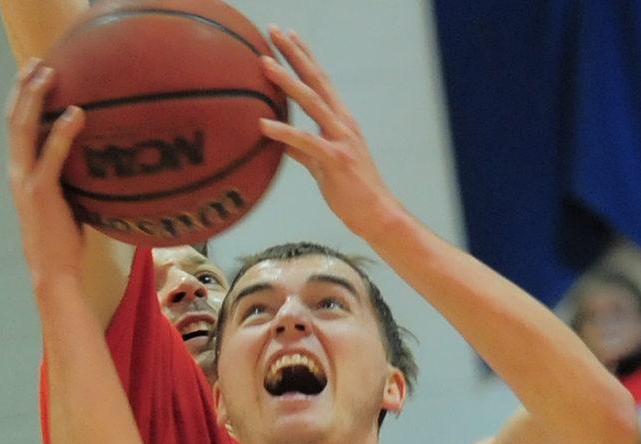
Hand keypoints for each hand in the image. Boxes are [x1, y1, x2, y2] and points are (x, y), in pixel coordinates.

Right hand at [5, 59, 86, 294]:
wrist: (53, 270)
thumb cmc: (64, 238)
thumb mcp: (66, 199)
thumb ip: (70, 176)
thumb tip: (96, 157)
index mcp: (21, 171)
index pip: (16, 126)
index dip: (21, 97)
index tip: (34, 72)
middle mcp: (17, 170)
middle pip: (14, 118)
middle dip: (24, 86)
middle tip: (39, 61)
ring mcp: (26, 180)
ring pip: (24, 128)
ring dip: (36, 97)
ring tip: (51, 73)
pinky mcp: (41, 191)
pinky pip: (52, 155)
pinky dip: (63, 132)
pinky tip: (77, 114)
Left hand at [258, 27, 406, 241]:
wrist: (376, 215)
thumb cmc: (352, 192)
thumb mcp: (323, 166)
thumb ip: (304, 151)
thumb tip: (283, 143)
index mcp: (340, 121)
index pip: (320, 81)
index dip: (303, 57)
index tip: (287, 37)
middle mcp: (342, 123)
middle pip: (316, 81)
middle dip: (295, 54)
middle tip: (274, 31)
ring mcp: (341, 139)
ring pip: (311, 102)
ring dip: (287, 81)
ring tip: (264, 64)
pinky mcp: (336, 159)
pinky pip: (306, 142)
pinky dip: (284, 132)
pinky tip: (264, 125)